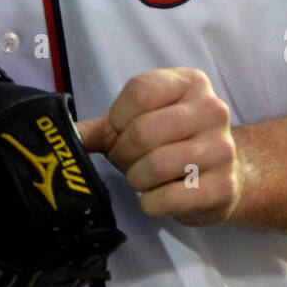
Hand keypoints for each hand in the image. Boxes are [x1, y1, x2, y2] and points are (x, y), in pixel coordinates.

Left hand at [76, 68, 241, 225]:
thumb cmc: (172, 142)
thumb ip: (101, 128)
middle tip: (129, 163)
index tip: (121, 132)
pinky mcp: (224, 187)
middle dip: (124, 154)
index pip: (140, 91)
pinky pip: (169, 198)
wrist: (225, 174)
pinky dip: (151, 203)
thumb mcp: (138, 123)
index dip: (119, 118)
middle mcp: (212, 109)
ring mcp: (222, 148)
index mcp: (190, 82)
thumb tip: (62, 136)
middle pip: (144, 131)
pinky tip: (157, 197)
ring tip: (144, 179)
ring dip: (137, 179)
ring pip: (155, 165)